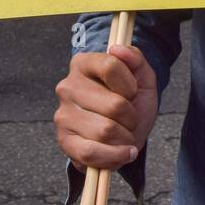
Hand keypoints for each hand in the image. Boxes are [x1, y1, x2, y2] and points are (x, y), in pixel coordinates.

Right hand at [54, 44, 157, 170]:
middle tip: (130, 118)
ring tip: (124, 133)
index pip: (111, 66)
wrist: (122, 131)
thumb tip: (118, 48)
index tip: (133, 92)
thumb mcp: (141, 77)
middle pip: (114, 104)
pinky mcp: (64, 142)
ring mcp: (63, 115)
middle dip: (131, 116)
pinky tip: (125, 151)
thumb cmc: (130, 101)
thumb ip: (135, 58)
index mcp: (82, 63)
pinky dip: (115, 156)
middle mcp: (67, 87)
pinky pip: (92, 153)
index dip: (131, 84)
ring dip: (125, 137)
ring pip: (106, 131)